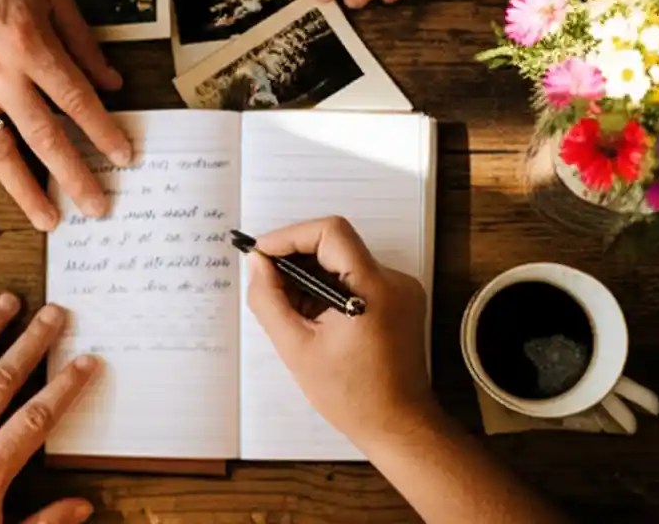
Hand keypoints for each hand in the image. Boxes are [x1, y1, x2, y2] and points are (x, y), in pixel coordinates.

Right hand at [0, 0, 131, 229]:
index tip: (124, 159)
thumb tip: (112, 82)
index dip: (105, 133)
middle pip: (46, 137)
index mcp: (34, 50)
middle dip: (75, 176)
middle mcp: (2, 77)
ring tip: (46, 219)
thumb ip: (83, 41)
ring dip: (23, 189)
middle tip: (97, 208)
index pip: (79, 102)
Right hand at [245, 217, 435, 446]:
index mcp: (373, 289)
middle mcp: (393, 281)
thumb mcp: (297, 348)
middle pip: (336, 244)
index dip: (290, 236)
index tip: (262, 254)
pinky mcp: (399, 301)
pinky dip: (328, 288)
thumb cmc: (353, 396)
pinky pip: (356, 278)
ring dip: (310, 275)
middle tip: (266, 280)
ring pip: (344, 261)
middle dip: (296, 257)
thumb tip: (258, 264)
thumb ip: (269, 300)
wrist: (398, 425)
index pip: (330, 232)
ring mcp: (400, 291)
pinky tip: (311, 316)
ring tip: (288, 307)